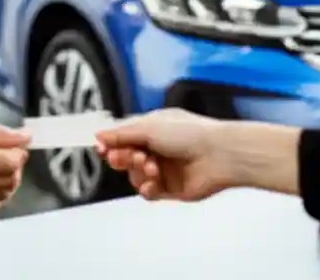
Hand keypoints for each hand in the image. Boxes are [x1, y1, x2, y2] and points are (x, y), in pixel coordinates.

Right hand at [95, 108, 233, 201]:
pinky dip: (147, 188)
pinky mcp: (171, 189)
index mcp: (154, 128)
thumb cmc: (191, 134)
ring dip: (138, 172)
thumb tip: (100, 135)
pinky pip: (148, 192)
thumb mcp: (149, 127)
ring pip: (135, 176)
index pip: (124, 137)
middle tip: (122, 157)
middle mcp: (158, 148)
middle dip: (122, 158)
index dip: (111, 143)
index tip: (101, 147)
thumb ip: (122, 134)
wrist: (219, 155)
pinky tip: (152, 183)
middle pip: (126, 157)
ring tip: (150, 166)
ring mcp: (164, 169)